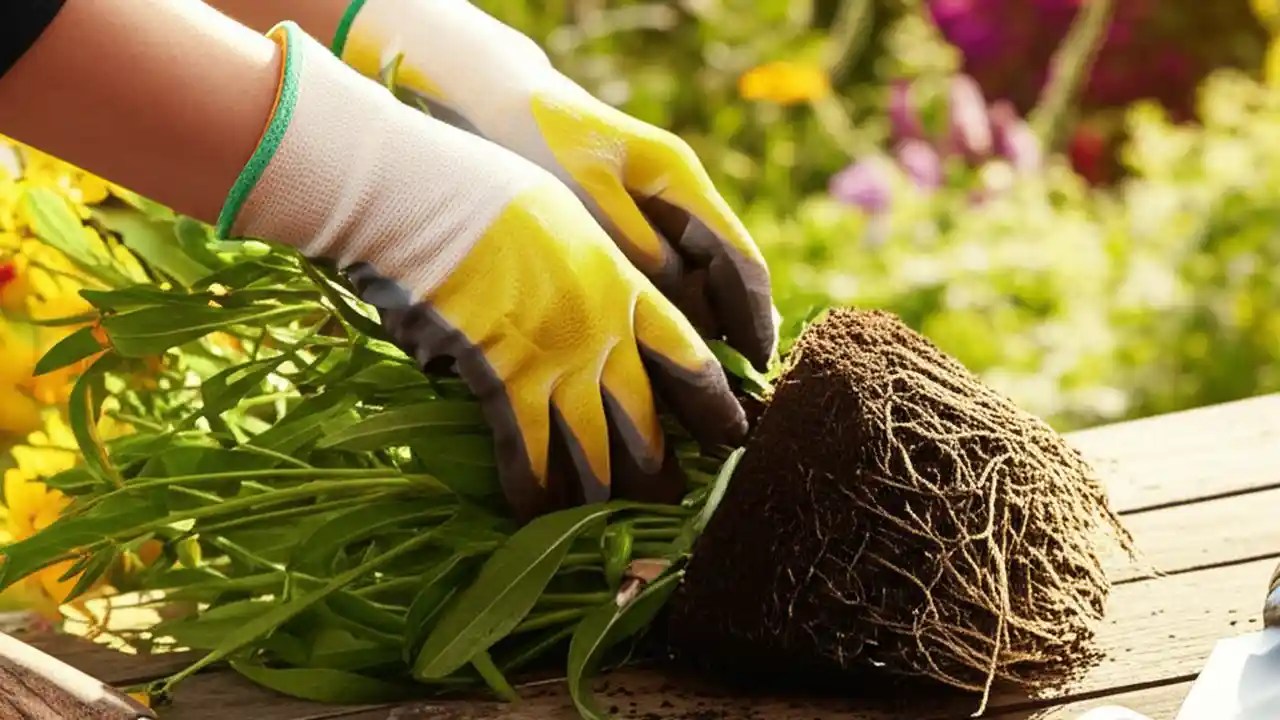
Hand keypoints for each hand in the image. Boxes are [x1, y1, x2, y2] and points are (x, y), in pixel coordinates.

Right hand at [222, 23, 746, 518]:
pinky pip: (527, 451)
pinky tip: (531, 513)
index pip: (689, 356)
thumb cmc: (488, 190)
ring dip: (599, 492)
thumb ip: (586, 266)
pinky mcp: (505, 379)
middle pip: (646, 417)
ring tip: (605, 524)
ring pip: (593, 446)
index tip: (736, 432)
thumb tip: (592, 296)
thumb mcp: (564, 217)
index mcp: (624, 287)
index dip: (715, 402)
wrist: (432, 193)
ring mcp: (557, 359)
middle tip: (675, 502)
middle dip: (661, 468)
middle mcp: (602, 332)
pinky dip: (530, 486)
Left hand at [335, 0, 778, 369]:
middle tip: (733, 396)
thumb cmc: (541, 141)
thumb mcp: (587, 191)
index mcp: (681, 180)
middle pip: (722, 276)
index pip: (737, 256)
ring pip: (692, 284)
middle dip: (732, 333)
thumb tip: (677, 301)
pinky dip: (661, 320)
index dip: (753, 314)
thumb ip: (634, 242)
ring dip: (698, 333)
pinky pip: (658, 282)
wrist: (503, 104)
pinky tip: (651, 363)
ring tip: (696, 395)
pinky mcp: (627, 229)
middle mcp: (679, 199)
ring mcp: (655, 213)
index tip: (758, 364)